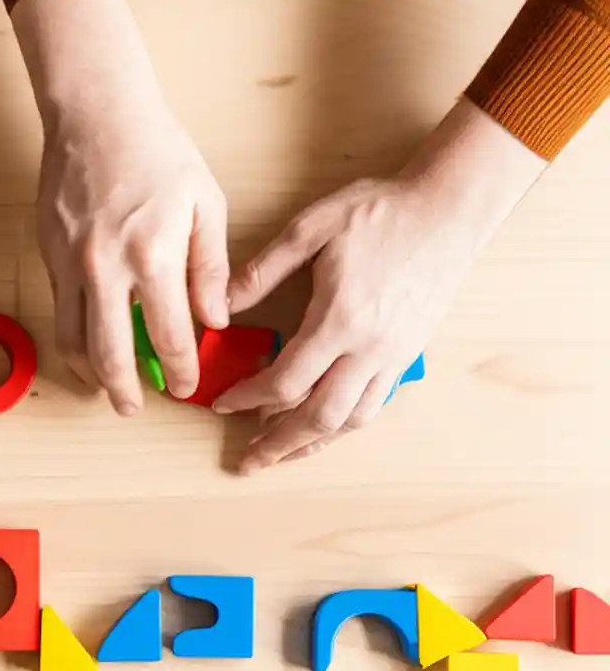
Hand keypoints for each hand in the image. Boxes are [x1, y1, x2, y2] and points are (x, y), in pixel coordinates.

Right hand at [37, 114, 229, 414]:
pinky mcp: (48, 255)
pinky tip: (90, 340)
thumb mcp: (205, 205)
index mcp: (152, 255)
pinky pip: (59, 309)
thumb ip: (210, 268)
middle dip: (123, 392)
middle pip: (108, 354)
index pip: (169, 335)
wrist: (95, 115)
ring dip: (88, 373)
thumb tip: (215, 320)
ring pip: (70, 341)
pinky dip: (73, 335)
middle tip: (133, 409)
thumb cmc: (156, 153)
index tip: (184, 387)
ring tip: (104, 386)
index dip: (179, 370)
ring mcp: (69, 263)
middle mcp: (105, 267)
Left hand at [213, 100, 544, 471]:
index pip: (286, 380)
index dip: (248, 399)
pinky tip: (322, 425)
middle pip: (319, 417)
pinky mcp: (409, 354)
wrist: (449, 208)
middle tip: (248, 461)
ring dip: (312, 442)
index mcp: (339, 319)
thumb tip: (221, 305)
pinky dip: (343, 424)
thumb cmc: (380, 211)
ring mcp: (394, 356)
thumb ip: (263, 270)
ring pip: (351, 420)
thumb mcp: (310, 227)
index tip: (223, 404)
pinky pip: (374, 404)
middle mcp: (369, 348)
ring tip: (281, 452)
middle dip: (278, 444)